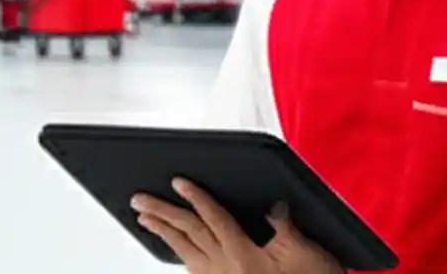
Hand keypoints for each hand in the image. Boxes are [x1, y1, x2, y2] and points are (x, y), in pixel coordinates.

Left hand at [130, 178, 342, 273]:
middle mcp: (227, 270)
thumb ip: (285, 227)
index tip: (177, 182)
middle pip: (189, 234)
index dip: (196, 198)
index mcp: (246, 256)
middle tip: (139, 200)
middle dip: (163, 213)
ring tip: (144, 218)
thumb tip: (272, 205)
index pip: (214, 219)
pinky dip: (179, 254)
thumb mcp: (306, 253)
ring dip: (163, 233)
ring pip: (185, 252)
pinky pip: (193, 270)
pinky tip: (171, 247)